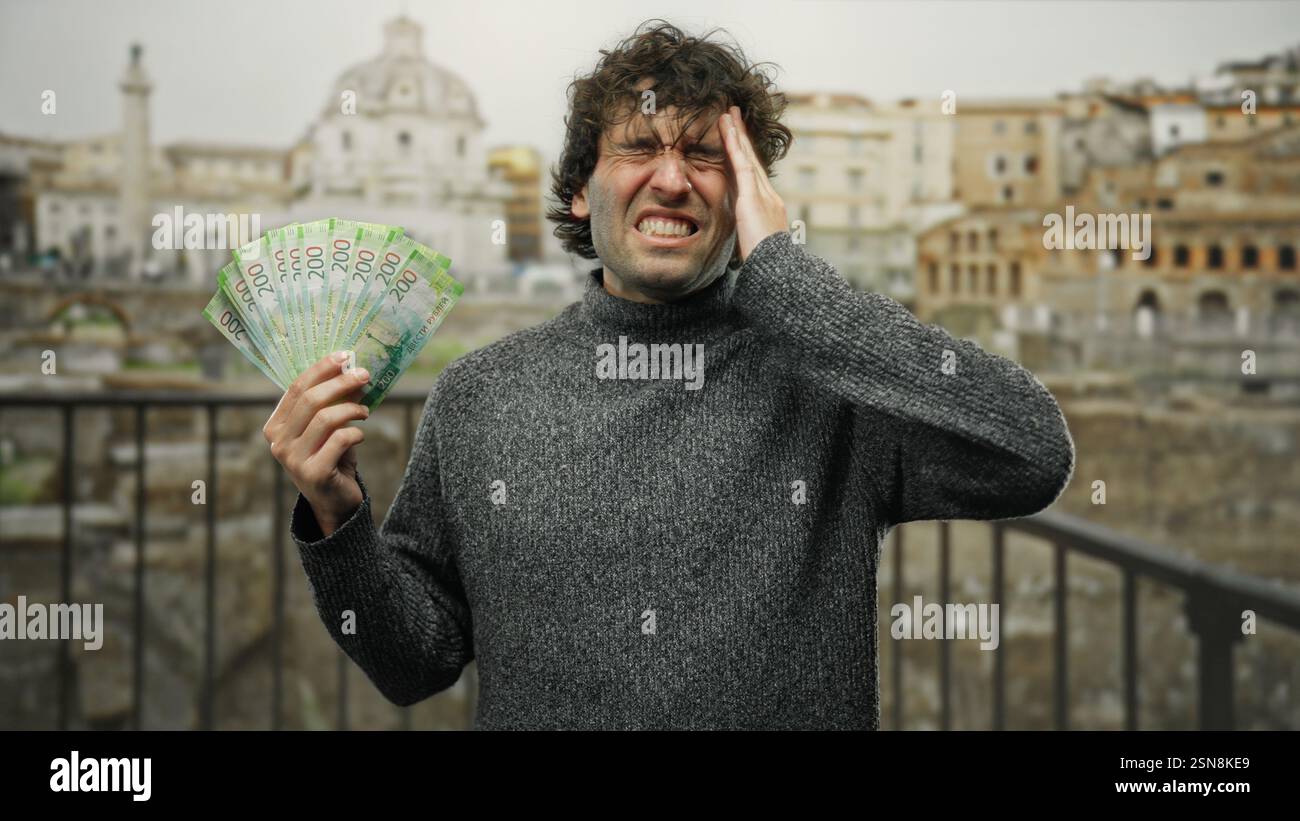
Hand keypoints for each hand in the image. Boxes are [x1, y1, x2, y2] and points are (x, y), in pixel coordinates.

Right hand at [263, 351, 371, 536]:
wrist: (334, 502)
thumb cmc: (331, 458)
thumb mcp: (329, 428)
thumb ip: (334, 402)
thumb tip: (352, 369)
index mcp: (276, 426)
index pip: (297, 387)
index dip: (322, 368)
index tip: (345, 355)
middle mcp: (279, 442)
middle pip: (311, 399)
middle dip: (341, 382)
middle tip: (365, 375)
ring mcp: (293, 460)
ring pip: (326, 418)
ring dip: (352, 409)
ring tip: (365, 411)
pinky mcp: (313, 473)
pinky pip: (339, 440)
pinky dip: (355, 432)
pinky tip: (360, 434)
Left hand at [719, 104, 788, 262]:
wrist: (776, 271)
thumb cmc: (766, 267)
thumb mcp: (754, 249)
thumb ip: (747, 239)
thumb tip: (740, 242)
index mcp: (767, 208)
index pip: (752, 177)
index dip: (743, 157)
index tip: (736, 142)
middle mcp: (768, 196)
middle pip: (752, 160)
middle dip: (743, 138)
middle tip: (734, 116)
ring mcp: (762, 195)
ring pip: (747, 157)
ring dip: (737, 134)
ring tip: (728, 114)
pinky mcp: (753, 197)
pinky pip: (742, 165)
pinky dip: (734, 146)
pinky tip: (727, 130)